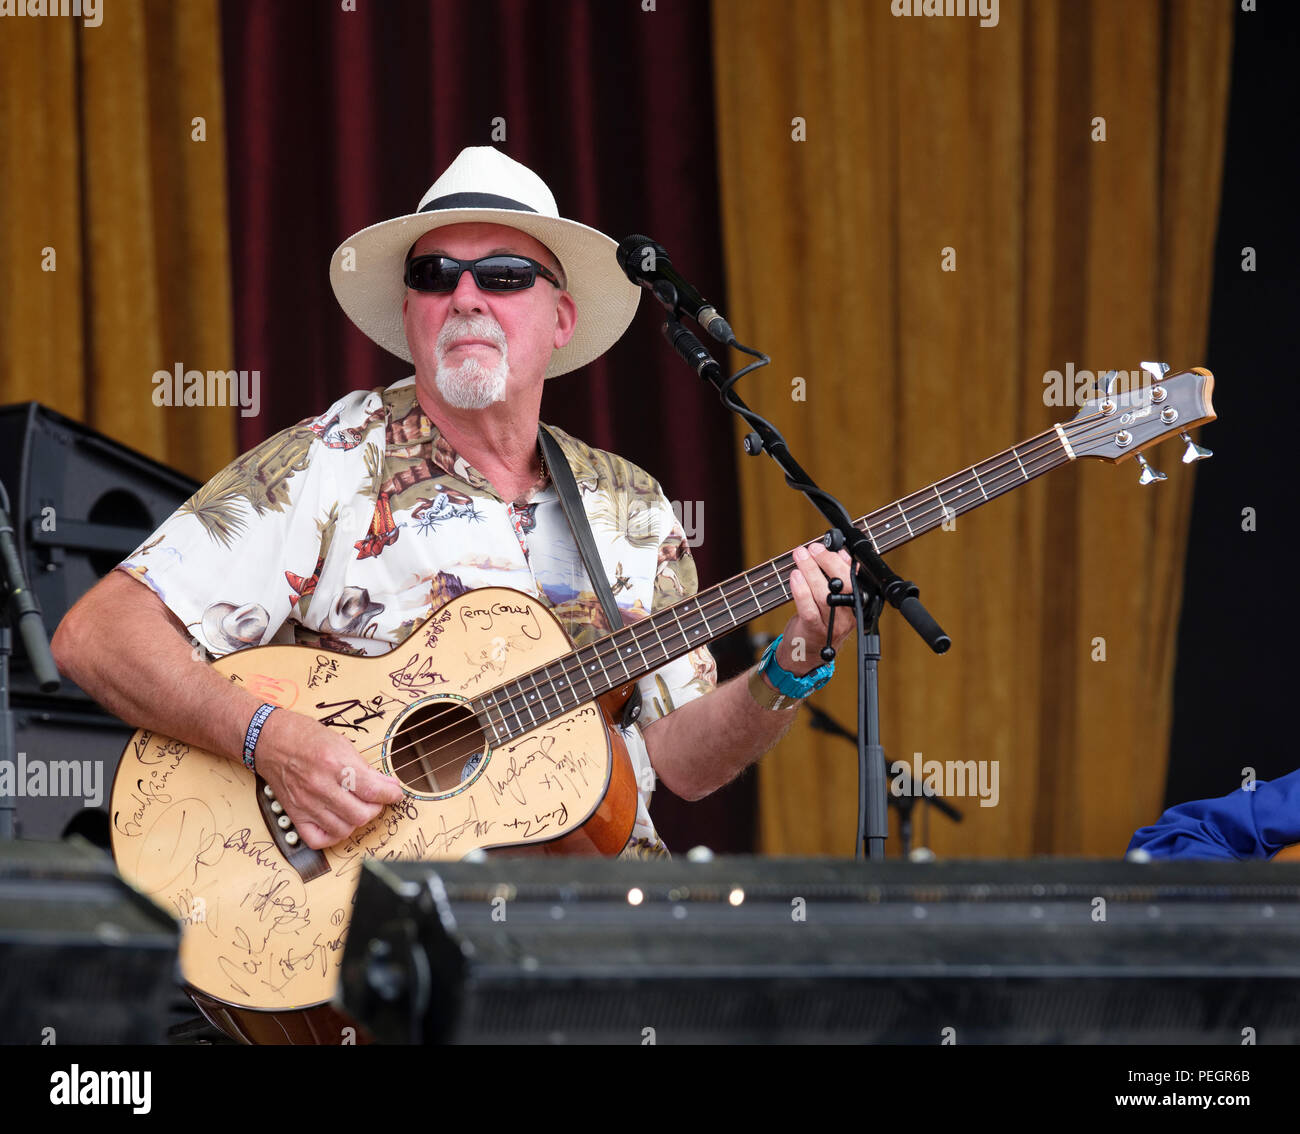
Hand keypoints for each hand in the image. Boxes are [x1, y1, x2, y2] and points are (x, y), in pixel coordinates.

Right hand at [253, 709, 406, 849]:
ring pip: (344, 829)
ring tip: (357, 808)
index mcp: (334, 764)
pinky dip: (332, 836)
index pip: (372, 790)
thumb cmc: (305, 737)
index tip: (395, 793)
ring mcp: (306, 803)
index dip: (391, 794)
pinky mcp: (295, 814)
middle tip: (375, 799)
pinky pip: (318, 839)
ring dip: (357, 821)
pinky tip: (338, 822)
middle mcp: (320, 786)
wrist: (270, 740)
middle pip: (361, 814)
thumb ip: (364, 767)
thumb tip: (387, 785)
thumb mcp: (341, 743)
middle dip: (375, 808)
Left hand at [774, 542, 856, 675]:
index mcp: (857, 606)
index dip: (843, 561)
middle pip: (843, 585)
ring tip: (801, 556)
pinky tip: (795, 576)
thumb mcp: (834, 599)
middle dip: (827, 562)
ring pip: (823, 594)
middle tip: (813, 548)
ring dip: (810, 571)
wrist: (806, 653)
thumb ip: (840, 577)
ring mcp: (832, 625)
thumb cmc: (821, 621)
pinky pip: (808, 608)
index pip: (855, 579)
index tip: (831, 545)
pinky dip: (801, 590)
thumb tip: (842, 553)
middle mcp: (848, 617)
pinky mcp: (814, 630)